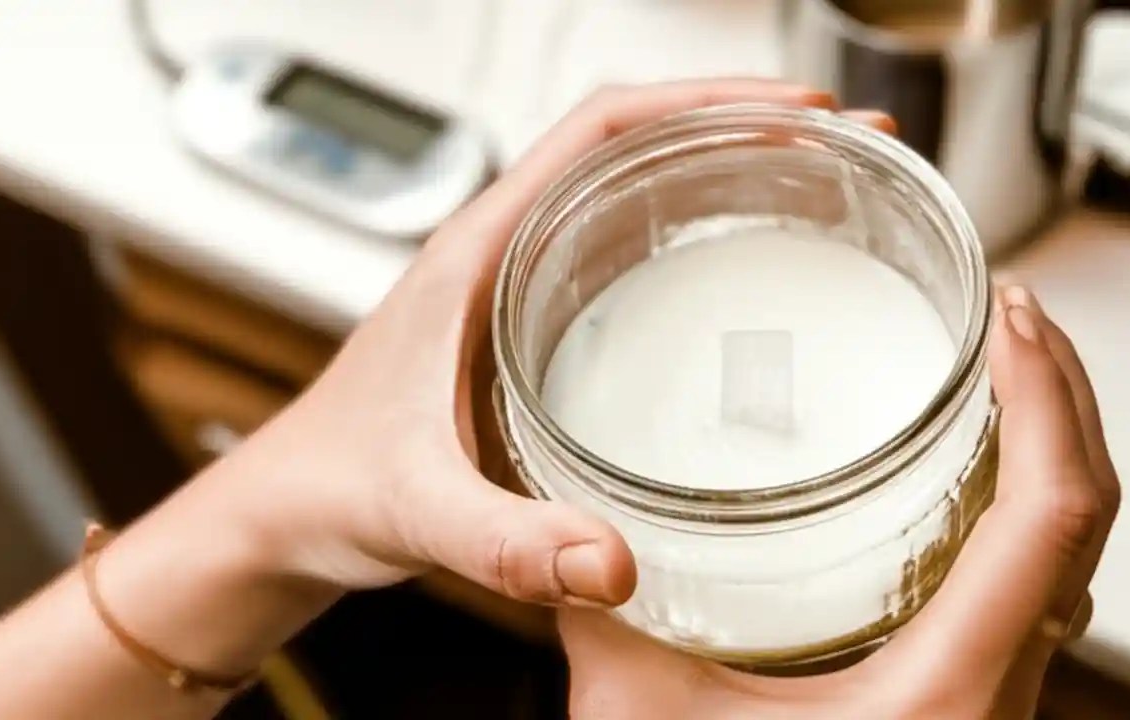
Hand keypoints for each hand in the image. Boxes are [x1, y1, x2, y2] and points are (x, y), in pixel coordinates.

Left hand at [210, 81, 894, 607]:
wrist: (286, 513)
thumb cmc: (329, 484)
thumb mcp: (418, 509)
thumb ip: (506, 541)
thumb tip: (612, 561)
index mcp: (478, 255)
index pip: (599, 131)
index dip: (703, 104)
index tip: (793, 109)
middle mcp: (504, 255)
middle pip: (636, 147)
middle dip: (745, 130)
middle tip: (844, 145)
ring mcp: (520, 290)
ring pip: (636, 195)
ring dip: (728, 176)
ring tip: (824, 186)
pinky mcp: (534, 334)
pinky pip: (627, 258)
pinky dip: (698, 244)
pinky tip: (748, 280)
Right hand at [561, 287, 1120, 718]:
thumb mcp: (645, 719)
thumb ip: (598, 618)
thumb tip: (562, 533)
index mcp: (947, 688)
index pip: (1053, 514)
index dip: (1049, 396)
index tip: (1012, 320)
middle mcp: (998, 691)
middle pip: (1087, 515)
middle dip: (1064, 394)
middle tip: (1010, 313)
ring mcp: (996, 697)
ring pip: (1072, 552)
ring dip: (1055, 447)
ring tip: (1005, 371)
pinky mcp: (973, 699)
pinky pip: (1037, 584)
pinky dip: (1029, 506)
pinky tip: (974, 475)